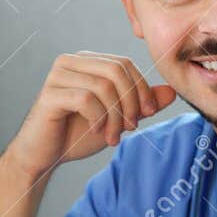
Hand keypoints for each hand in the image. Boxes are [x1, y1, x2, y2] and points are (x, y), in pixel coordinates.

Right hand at [1, 53, 176, 180]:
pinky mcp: (50, 93)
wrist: (44, 155)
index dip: (142, 88)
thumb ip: (142, 104)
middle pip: (117, 70)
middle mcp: (71, 62)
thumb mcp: (118, 119)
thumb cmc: (78, 134)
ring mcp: (58, 75)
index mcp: (88, 61)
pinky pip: (86, 99)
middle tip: (131, 128)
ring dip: (116, 116)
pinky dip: (99, 119)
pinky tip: (96, 131)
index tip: (146, 115)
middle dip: (131, 101)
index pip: (125, 64)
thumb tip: (171, 91)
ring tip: (113, 137)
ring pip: (104, 86)